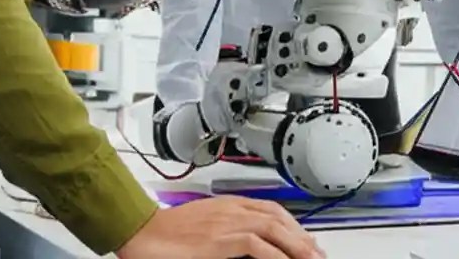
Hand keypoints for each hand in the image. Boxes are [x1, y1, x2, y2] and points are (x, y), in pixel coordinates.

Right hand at [116, 196, 324, 258]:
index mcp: (229, 204)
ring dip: (296, 245)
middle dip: (301, 236)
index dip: (293, 225)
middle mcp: (231, 209)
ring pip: (273, 228)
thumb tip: (247, 243)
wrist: (141, 232)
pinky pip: (256, 245)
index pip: (271, 209)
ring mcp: (226, 222)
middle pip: (278, 217)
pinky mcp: (220, 239)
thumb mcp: (205, 225)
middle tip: (316, 254)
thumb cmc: (167, 231)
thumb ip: (227, 229)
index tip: (306, 240)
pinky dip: (275, 254)